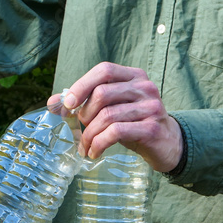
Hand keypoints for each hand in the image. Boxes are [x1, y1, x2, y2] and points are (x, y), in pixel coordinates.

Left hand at [47, 63, 183, 172]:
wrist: (168, 144)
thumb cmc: (135, 123)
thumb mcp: (113, 108)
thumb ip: (87, 102)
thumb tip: (53, 102)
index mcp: (134, 76)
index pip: (104, 70)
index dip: (82, 85)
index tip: (67, 104)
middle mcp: (144, 87)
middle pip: (103, 94)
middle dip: (84, 115)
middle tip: (81, 130)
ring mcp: (151, 107)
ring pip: (107, 116)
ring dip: (89, 135)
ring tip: (85, 147)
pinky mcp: (151, 128)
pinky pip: (116, 132)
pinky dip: (99, 143)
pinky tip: (95, 152)